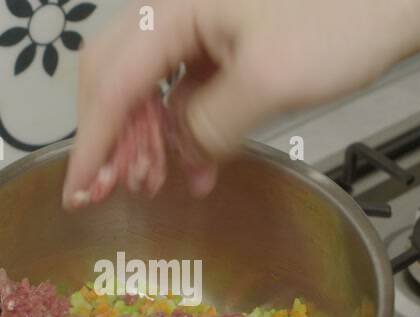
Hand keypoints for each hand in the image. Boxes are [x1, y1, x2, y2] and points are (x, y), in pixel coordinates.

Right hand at [61, 0, 419, 209]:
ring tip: (156, 185)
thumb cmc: (340, 23)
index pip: (111, 83)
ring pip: (148, 86)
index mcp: (172, 8)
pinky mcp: (225, 40)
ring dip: (147, 139)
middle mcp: (174, 10)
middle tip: (112, 193)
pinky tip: (195, 167)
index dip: (92, 145)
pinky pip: (185, 88)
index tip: (78, 194)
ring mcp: (199, 24)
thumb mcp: (268, 83)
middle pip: (116, 78)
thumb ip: (207, 125)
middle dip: (111, 140)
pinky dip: (182, 129)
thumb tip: (181, 152)